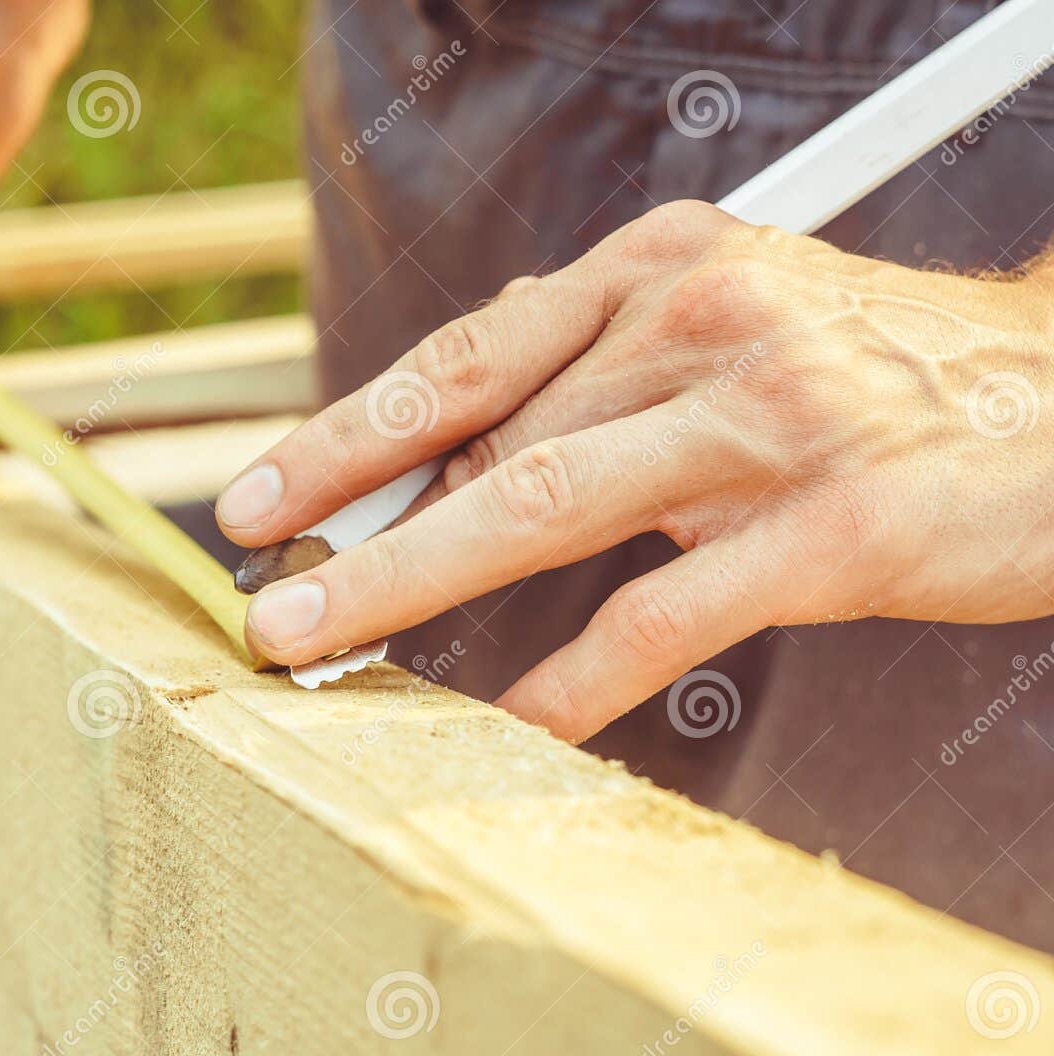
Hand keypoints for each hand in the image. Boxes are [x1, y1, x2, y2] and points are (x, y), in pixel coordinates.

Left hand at [216, 201, 1053, 741]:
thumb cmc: (871, 378)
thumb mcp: (728, 333)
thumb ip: (592, 386)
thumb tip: (444, 464)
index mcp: (664, 264)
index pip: (468, 353)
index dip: (349, 429)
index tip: (258, 495)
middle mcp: (705, 321)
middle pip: (485, 436)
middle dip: (352, 524)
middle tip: (263, 592)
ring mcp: (771, 423)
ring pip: (542, 505)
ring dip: (410, 584)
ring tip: (320, 640)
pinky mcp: (834, 529)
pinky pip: (664, 611)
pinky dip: (574, 674)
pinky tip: (512, 717)